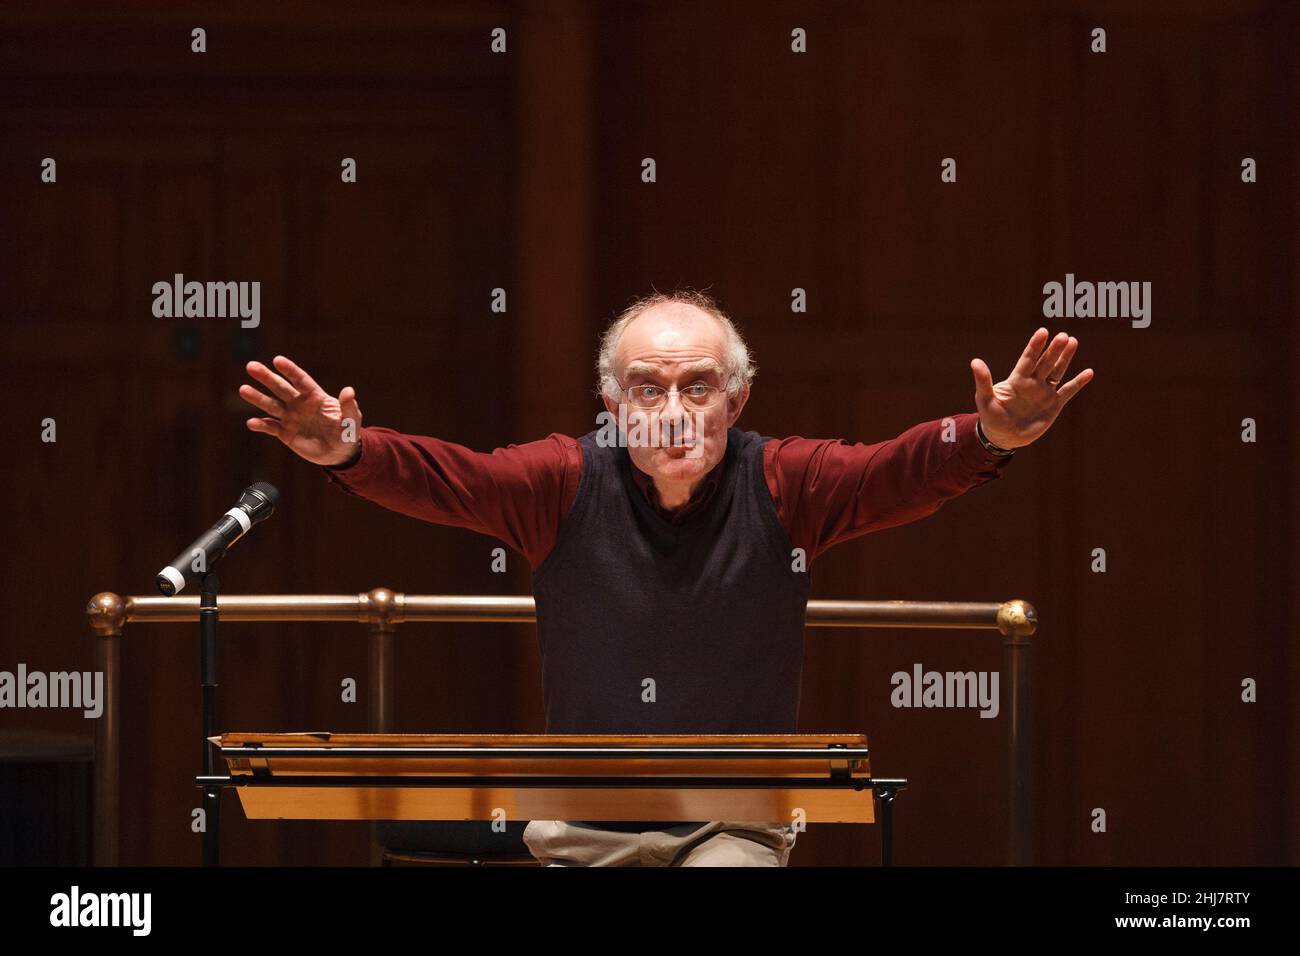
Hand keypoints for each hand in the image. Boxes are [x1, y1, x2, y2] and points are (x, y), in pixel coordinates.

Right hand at [239, 355, 363, 466]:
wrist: (339, 453)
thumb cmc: (347, 432)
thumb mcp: (352, 419)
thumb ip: (348, 406)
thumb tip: (349, 390)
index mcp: (315, 396)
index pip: (300, 380)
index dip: (290, 370)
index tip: (277, 360)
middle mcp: (299, 403)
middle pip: (281, 388)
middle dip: (266, 377)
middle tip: (251, 366)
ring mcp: (290, 417)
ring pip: (271, 405)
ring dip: (257, 398)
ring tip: (243, 389)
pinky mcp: (285, 432)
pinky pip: (270, 427)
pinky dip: (261, 425)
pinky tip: (251, 422)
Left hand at [970, 329, 1093, 449]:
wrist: (1003, 437)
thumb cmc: (991, 417)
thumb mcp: (985, 399)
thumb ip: (983, 381)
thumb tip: (974, 361)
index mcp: (1017, 379)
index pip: (1028, 359)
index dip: (1035, 346)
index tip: (1043, 331)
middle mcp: (1033, 382)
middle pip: (1045, 362)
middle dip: (1054, 350)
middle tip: (1063, 336)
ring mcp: (1045, 392)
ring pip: (1057, 371)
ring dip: (1065, 358)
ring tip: (1073, 341)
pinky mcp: (1054, 404)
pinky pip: (1068, 391)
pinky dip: (1078, 382)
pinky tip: (1089, 372)